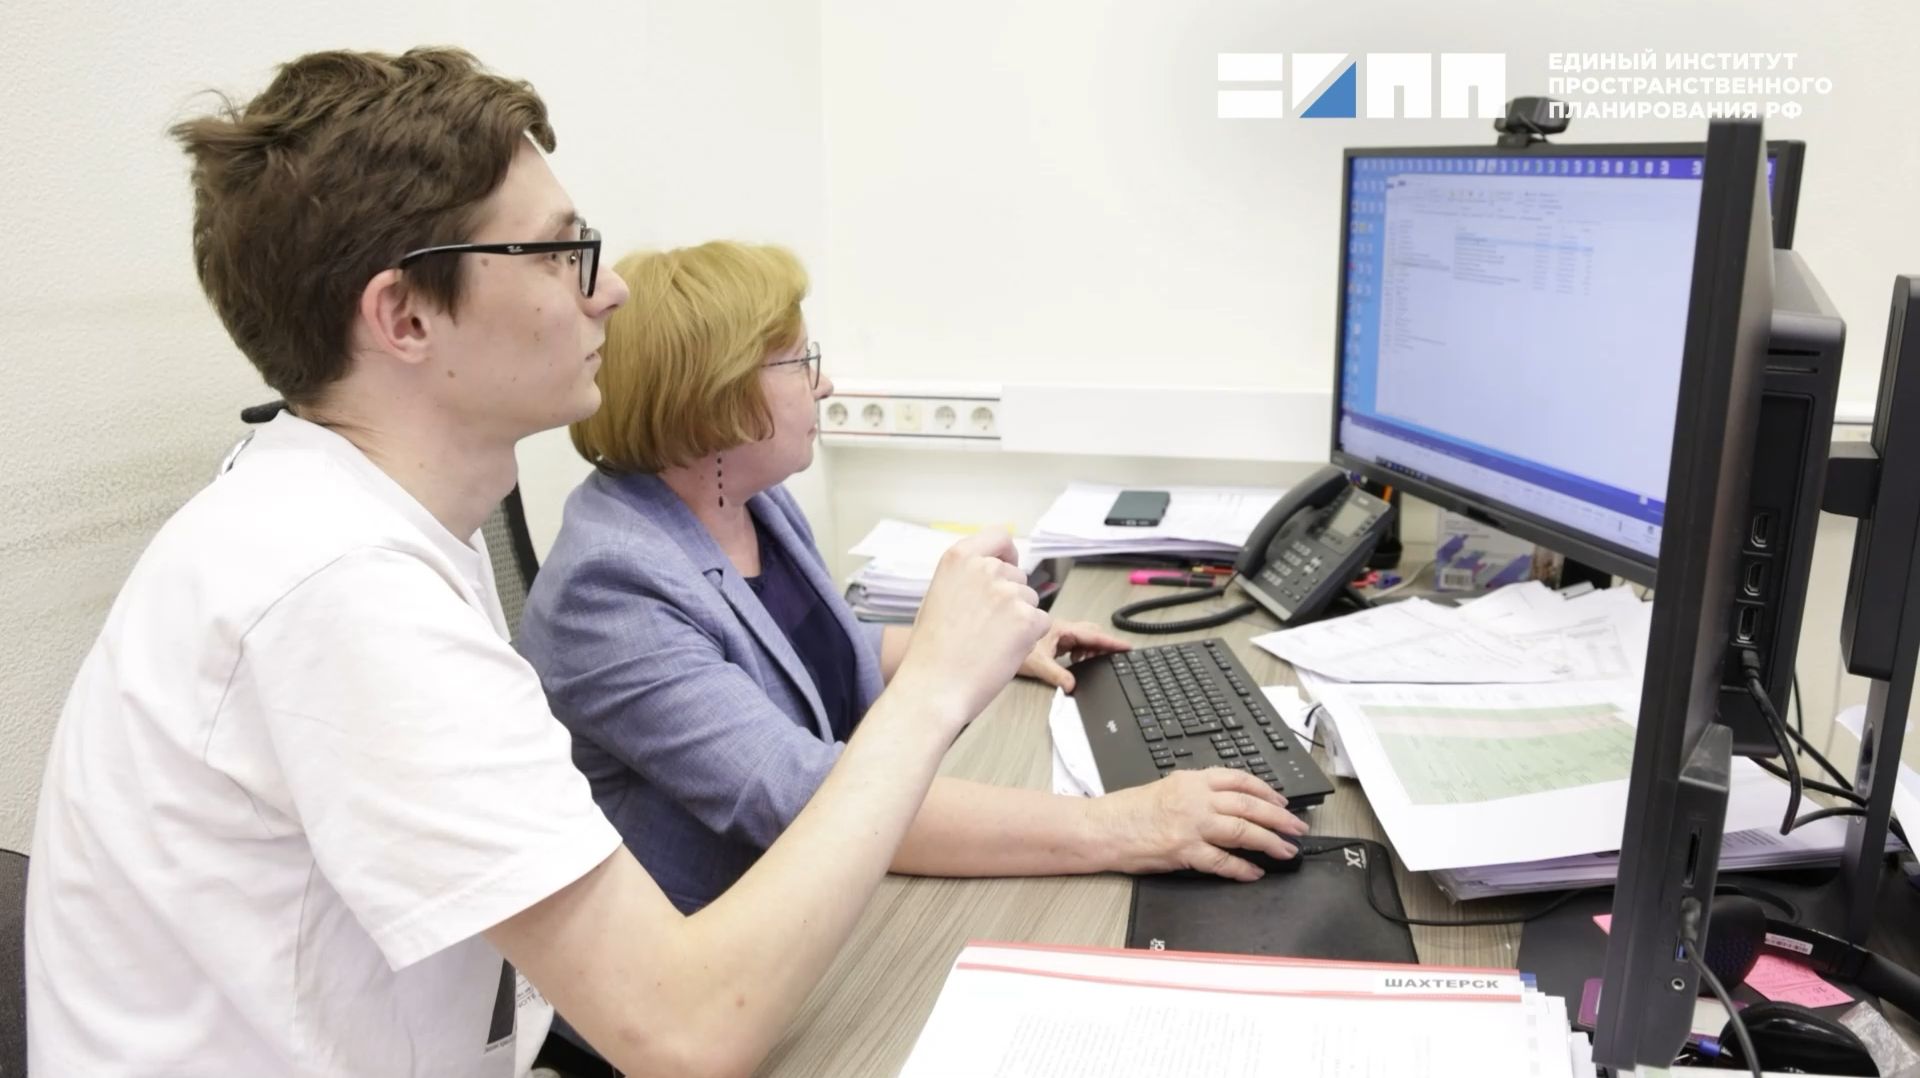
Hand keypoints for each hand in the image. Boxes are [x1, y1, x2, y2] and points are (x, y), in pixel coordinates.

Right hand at [893, 531, 1049, 731]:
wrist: (933, 687)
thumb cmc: (930, 651)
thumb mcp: (937, 596)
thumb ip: (965, 578)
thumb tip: (991, 572)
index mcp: (959, 558)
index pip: (999, 537)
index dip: (1007, 554)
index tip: (1008, 564)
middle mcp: (985, 569)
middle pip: (1018, 576)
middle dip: (1011, 598)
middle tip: (986, 627)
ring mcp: (1008, 592)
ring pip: (1030, 601)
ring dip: (1019, 620)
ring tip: (989, 643)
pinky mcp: (1027, 618)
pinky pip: (1041, 622)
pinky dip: (1029, 639)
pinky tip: (1002, 652)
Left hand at [1018, 618, 1129, 691]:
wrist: (994, 645)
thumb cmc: (1013, 649)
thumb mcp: (1037, 664)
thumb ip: (1057, 675)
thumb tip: (1073, 686)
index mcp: (1061, 630)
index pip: (1093, 635)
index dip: (1111, 641)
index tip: (1126, 647)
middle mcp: (1062, 629)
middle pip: (1091, 634)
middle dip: (1103, 645)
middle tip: (1113, 658)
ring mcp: (1058, 634)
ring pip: (1083, 639)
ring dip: (1091, 649)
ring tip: (1091, 663)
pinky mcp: (1054, 640)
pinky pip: (1074, 644)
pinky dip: (1081, 653)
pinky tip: (1076, 662)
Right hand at [1087, 769, 1308, 880]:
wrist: (1104, 828)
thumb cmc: (1130, 810)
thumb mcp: (1169, 787)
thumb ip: (1199, 791)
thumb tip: (1231, 803)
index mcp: (1193, 780)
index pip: (1241, 780)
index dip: (1267, 791)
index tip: (1283, 802)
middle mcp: (1196, 799)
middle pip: (1249, 805)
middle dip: (1279, 818)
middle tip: (1298, 827)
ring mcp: (1192, 825)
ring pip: (1243, 831)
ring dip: (1270, 842)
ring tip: (1287, 850)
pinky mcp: (1184, 851)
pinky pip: (1222, 861)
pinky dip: (1242, 868)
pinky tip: (1255, 872)